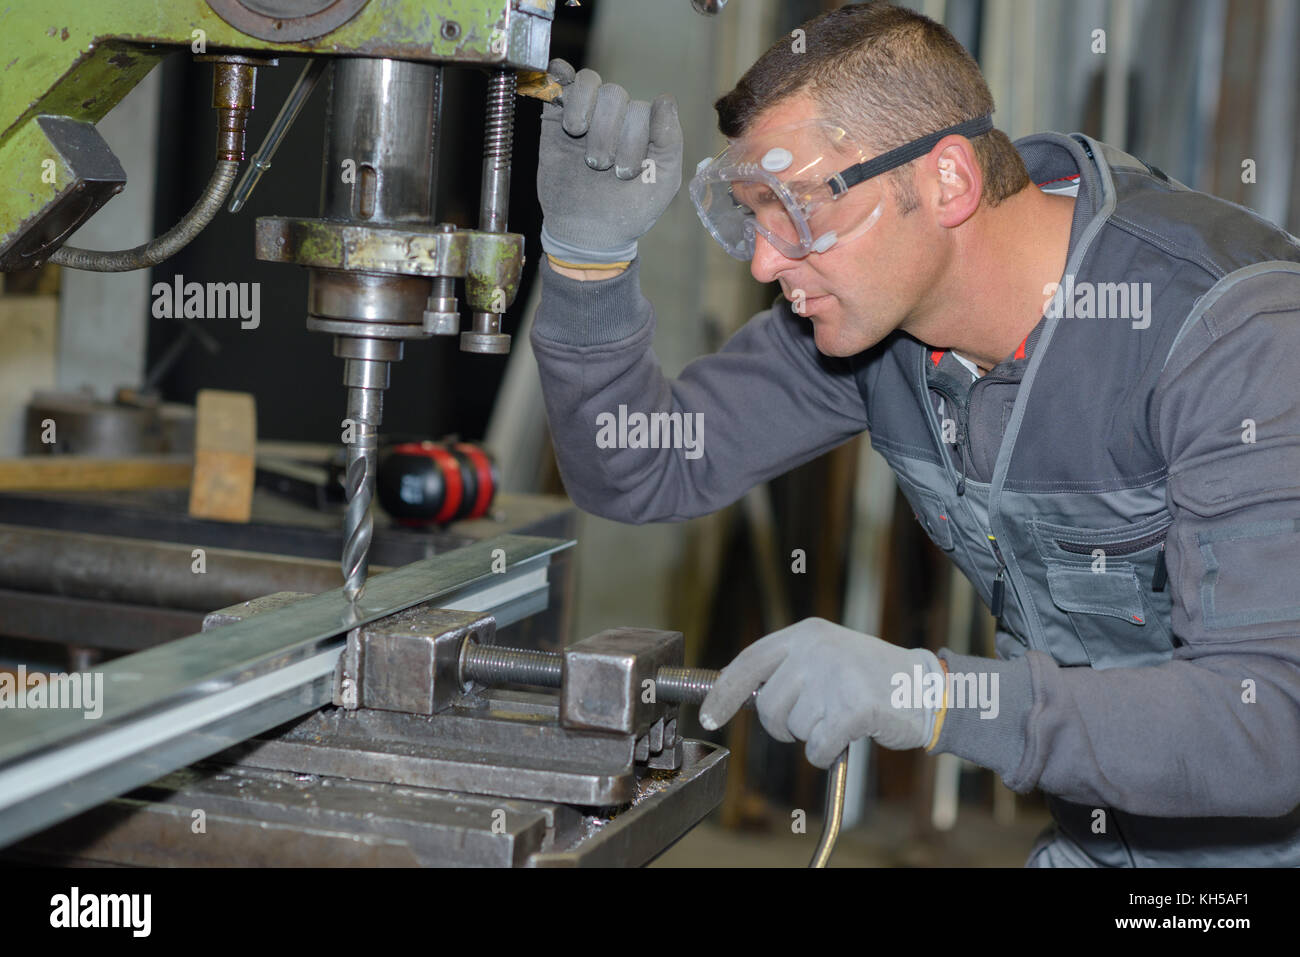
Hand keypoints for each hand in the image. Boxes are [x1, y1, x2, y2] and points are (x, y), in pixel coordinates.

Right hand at [537, 59, 682, 264]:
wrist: (586, 233)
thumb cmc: (629, 211)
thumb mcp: (662, 182)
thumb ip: (670, 141)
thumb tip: (664, 99)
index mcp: (645, 128)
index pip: (641, 110)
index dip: (632, 139)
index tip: (625, 174)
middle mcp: (617, 116)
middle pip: (614, 95)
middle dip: (607, 133)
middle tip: (600, 167)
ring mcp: (587, 114)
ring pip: (588, 84)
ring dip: (584, 111)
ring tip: (577, 135)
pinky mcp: (556, 117)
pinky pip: (560, 81)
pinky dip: (559, 75)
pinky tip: (558, 89)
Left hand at [698, 618, 943, 766]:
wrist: (928, 689)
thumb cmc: (871, 677)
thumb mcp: (826, 655)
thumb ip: (786, 669)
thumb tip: (734, 695)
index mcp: (805, 633)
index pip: (749, 662)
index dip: (723, 692)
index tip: (708, 716)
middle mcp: (816, 650)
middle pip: (767, 706)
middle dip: (784, 726)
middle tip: (813, 721)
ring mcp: (836, 676)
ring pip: (795, 730)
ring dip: (814, 736)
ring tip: (842, 717)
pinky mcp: (855, 708)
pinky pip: (818, 747)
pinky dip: (829, 753)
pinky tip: (849, 737)